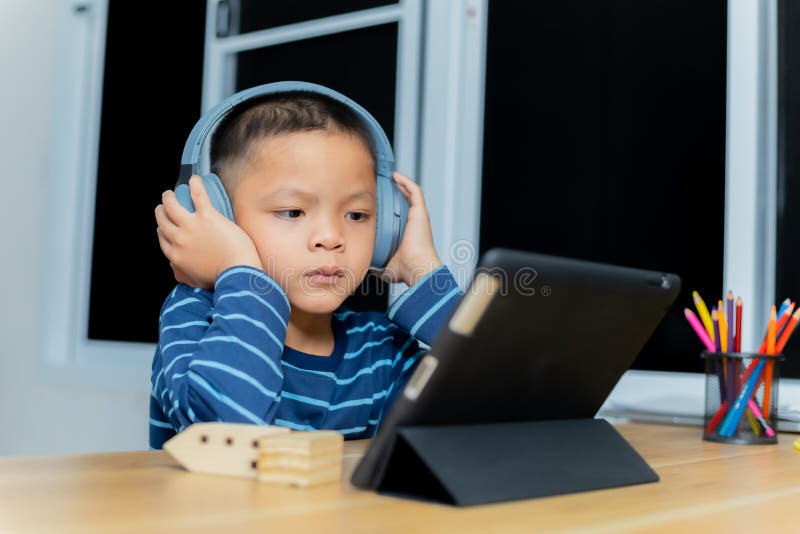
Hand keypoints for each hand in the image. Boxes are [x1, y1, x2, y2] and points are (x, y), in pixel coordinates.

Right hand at [155, 175, 260, 289]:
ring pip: (172, 206)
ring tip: (171, 193)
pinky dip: (195, 185)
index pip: (162, 238)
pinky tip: (194, 179)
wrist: (237, 272)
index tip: (164, 225)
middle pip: (163, 221)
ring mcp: (191, 226)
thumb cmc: (220, 278)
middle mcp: (178, 239)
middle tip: (164, 206)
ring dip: (169, 198)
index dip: (162, 229)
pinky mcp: (207, 217)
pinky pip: (198, 196)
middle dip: (161, 212)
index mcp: (175, 255)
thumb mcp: (194, 281)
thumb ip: (183, 273)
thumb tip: (177, 269)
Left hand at [370, 172, 442, 285]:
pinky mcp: (420, 212)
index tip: (378, 199)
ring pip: (410, 193)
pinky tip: (396, 176)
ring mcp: (418, 216)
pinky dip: (406, 182)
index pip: (399, 214)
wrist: (417, 269)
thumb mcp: (386, 267)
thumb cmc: (406, 270)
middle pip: (405, 201)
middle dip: (394, 191)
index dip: (390, 205)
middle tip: (380, 183)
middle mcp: (413, 223)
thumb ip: (376, 265)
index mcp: (406, 233)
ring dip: (400, 183)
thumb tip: (365, 267)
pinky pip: (415, 191)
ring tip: (388, 175)